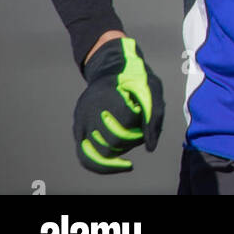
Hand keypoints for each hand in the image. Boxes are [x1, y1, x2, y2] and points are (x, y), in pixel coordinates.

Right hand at [73, 37, 163, 173]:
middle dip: (133, 140)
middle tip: (140, 129)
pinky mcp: (78, 130)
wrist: (111, 68)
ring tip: (131, 138)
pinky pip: (86, 157)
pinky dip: (104, 165)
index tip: (144, 111)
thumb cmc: (135, 77)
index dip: (142, 121)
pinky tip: (121, 164)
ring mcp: (80, 122)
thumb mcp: (152, 86)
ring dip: (121, 151)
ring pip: (100, 153)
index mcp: (106, 94)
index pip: (128, 120)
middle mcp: (88, 110)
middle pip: (114, 141)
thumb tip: (150, 148)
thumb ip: (155, 114)